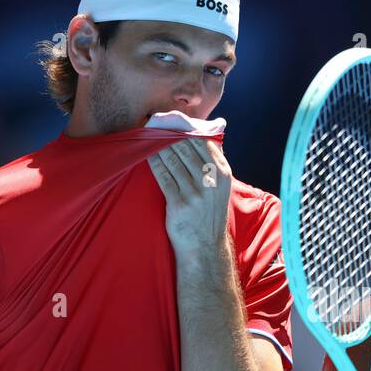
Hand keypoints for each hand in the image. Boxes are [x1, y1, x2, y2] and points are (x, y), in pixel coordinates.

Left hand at [147, 137, 231, 255]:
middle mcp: (211, 181)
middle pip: (185, 147)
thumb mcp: (221, 186)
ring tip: (148, 138)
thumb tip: (206, 131)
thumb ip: (214, 161)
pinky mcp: (179, 205)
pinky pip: (163, 176)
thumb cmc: (209, 213)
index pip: (202, 141)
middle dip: (168, 135)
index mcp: (223, 173)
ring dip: (157, 146)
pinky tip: (146, 155)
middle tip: (154, 127)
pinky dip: (153, 162)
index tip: (171, 123)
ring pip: (172, 159)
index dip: (185, 129)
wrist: (205, 247)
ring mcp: (195, 193)